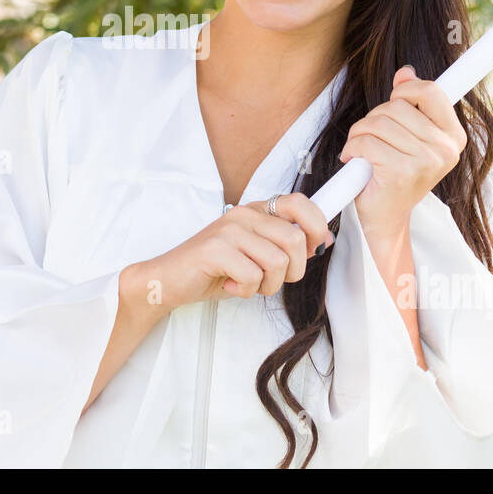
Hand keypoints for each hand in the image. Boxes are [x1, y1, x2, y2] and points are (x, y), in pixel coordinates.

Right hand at [140, 194, 333, 310]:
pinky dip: (248, 290)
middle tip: (271, 279)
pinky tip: (232, 286)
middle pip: (295, 239)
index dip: (317, 226)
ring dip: (268, 284)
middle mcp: (244, 214)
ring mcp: (229, 229)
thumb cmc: (213, 270)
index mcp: (256, 211)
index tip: (314, 248)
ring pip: (278, 260)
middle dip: (292, 270)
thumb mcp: (255, 255)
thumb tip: (324, 240)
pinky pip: (253, 274)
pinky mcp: (216, 249)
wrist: (168, 280)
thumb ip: (284, 245)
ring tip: (248, 284)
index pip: (299, 203)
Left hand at [339, 65, 467, 242]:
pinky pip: (366, 142)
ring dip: (359, 134)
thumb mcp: (407, 136)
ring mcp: (426, 161)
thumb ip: (410, 103)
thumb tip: (405, 72)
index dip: (407, 90)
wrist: (384, 218)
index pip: (432, 91)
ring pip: (378, 122)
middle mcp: (445, 149)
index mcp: (453, 136)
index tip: (396, 99)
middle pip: (397, 106)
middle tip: (370, 138)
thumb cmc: (393, 174)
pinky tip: (354, 161)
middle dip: (374, 118)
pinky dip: (352, 149)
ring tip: (361, 151)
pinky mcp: (402, 172)